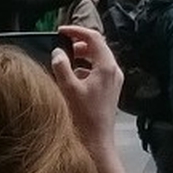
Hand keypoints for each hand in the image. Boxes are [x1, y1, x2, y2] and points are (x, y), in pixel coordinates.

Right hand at [50, 25, 123, 152]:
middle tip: (62, 42)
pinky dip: (85, 67)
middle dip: (79, 42)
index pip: (94, 38)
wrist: (97, 142)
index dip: (76, 31)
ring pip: (98, 59)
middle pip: (98, 47)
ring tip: (65, 57)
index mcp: (107, 67)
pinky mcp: (110, 89)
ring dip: (82, 55)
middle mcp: (114, 71)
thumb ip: (62, 67)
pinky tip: (71, 76)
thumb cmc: (84, 117)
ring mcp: (113, 80)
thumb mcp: (69, 89)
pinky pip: (98, 71)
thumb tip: (58, 52)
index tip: (60, 31)